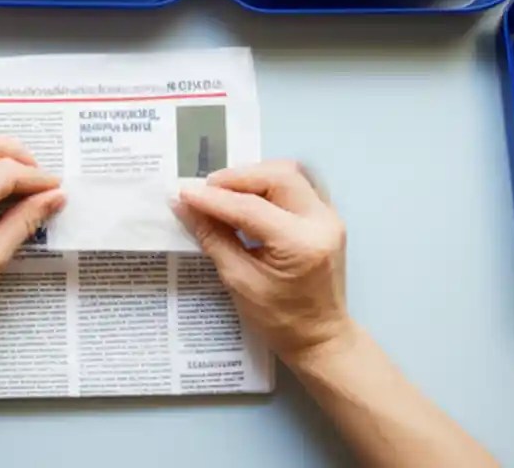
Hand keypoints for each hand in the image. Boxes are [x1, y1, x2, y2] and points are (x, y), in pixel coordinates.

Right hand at [175, 161, 350, 363]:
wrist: (320, 338)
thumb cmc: (279, 320)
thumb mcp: (239, 281)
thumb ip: (213, 238)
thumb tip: (184, 206)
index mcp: (300, 244)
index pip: (250, 207)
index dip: (213, 198)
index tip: (183, 193)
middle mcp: (322, 222)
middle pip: (278, 175)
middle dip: (238, 178)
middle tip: (207, 191)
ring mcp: (329, 217)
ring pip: (289, 174)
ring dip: (254, 177)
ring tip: (224, 194)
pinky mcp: (327, 217)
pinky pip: (297, 186)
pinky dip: (268, 185)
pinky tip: (248, 199)